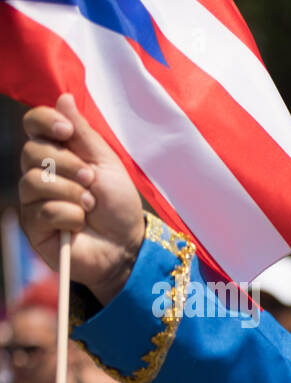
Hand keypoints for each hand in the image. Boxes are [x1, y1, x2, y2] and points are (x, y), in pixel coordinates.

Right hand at [19, 94, 144, 303]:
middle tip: (91, 181)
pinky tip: (80, 225)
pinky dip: (69, 216)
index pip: (33, 124)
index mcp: (58, 152)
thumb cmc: (118, 205)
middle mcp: (40, 172)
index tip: (66, 129)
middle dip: (68, 165)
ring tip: (90, 206)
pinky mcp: (34, 225)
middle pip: (32, 151)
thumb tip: (64, 97)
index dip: (43, 121)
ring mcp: (33, 199)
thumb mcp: (107, 164)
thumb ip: (84, 134)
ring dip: (72, 193)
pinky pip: (42, 210)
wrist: (126, 245)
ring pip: (35, 181)